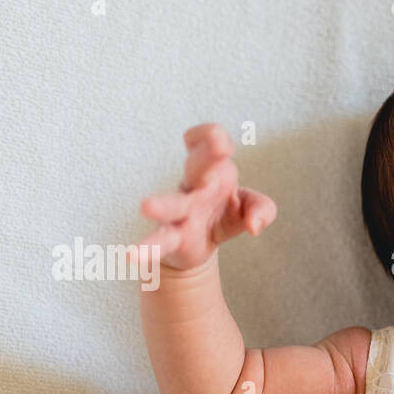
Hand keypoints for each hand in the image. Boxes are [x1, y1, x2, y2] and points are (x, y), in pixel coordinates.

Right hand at [130, 123, 276, 273]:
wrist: (201, 245)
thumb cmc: (224, 213)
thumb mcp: (249, 207)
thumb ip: (262, 209)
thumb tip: (254, 226)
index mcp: (215, 169)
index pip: (211, 139)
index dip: (214, 137)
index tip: (221, 146)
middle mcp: (195, 185)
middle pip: (198, 165)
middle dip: (207, 156)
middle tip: (220, 148)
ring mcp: (182, 210)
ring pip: (171, 205)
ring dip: (162, 205)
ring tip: (146, 207)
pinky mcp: (174, 237)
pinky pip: (160, 240)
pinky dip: (147, 249)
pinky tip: (131, 256)